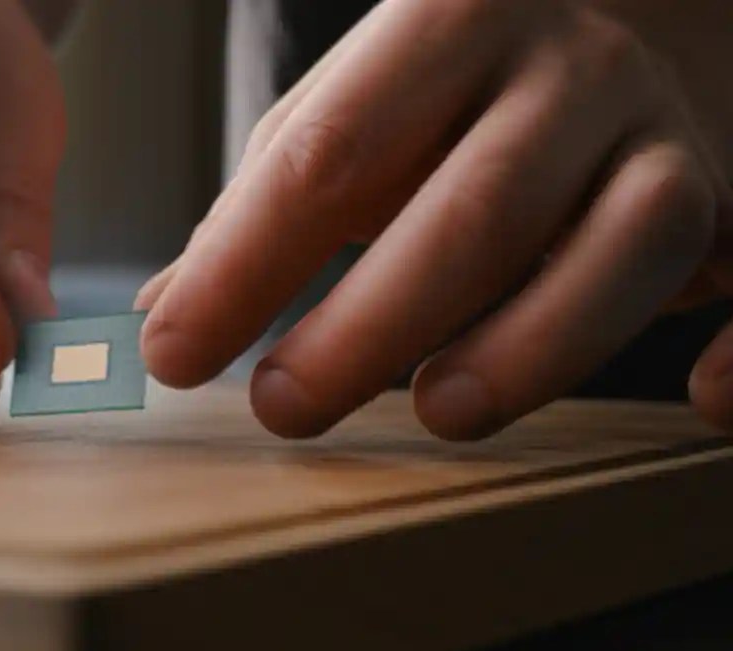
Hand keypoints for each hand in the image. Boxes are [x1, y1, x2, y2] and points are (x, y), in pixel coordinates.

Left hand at [138, 0, 732, 438]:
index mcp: (451, 18)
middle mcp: (573, 64)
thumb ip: (276, 191)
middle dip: (368, 324)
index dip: (244, 263)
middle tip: (284, 408)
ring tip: (440, 412)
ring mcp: (675, 127)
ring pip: (624, 245)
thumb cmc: (472, 70)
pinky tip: (699, 401)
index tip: (173, 353)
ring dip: (534, 345)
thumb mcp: (367, 95)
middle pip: (469, 210)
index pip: (328, 154)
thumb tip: (168, 310)